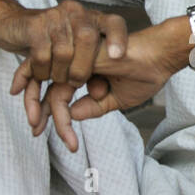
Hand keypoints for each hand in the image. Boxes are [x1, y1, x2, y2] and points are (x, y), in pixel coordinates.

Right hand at [0, 0, 128, 85]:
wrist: (11, 25)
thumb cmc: (50, 44)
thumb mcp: (75, 55)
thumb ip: (92, 71)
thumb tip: (100, 95)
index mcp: (92, 19)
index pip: (114, 23)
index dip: (118, 38)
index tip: (118, 57)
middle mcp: (75, 13)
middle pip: (87, 40)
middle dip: (82, 69)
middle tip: (74, 84)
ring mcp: (54, 16)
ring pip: (64, 53)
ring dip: (59, 74)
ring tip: (54, 80)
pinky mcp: (33, 25)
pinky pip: (41, 57)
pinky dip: (40, 73)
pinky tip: (39, 75)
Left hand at [12, 22, 181, 151]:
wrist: (159, 59)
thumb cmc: (144, 74)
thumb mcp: (116, 99)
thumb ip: (94, 106)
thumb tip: (72, 115)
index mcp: (85, 68)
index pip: (59, 88)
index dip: (52, 109)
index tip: (51, 129)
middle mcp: (78, 61)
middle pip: (46, 84)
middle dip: (37, 109)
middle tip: (34, 131)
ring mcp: (77, 59)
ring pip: (50, 87)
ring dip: (47, 113)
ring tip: (54, 135)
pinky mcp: (78, 60)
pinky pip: (57, 84)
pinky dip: (54, 106)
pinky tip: (61, 124)